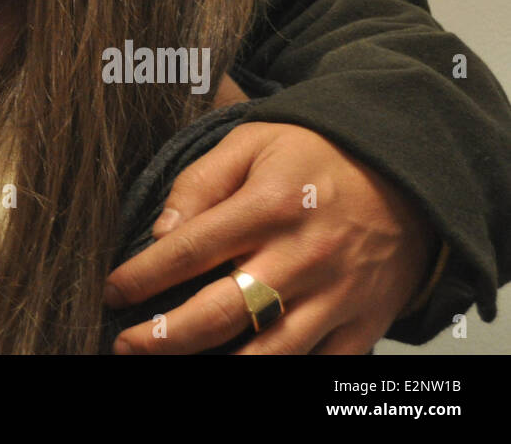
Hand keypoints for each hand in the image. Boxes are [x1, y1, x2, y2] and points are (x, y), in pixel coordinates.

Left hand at [104, 122, 435, 353]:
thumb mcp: (251, 142)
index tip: (111, 291)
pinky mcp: (364, 324)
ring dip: (213, 369)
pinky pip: (318, 368)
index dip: (142, 277)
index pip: (190, 251)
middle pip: (220, 313)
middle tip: (126, 343)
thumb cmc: (317, 153)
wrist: (406, 170)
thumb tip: (161, 231)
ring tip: (171, 365)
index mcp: (268, 206)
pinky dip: (277, 375)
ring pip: (267, 355)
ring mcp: (336, 297)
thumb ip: (200, 182)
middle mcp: (301, 257)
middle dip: (163, 337)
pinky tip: (238, 370)